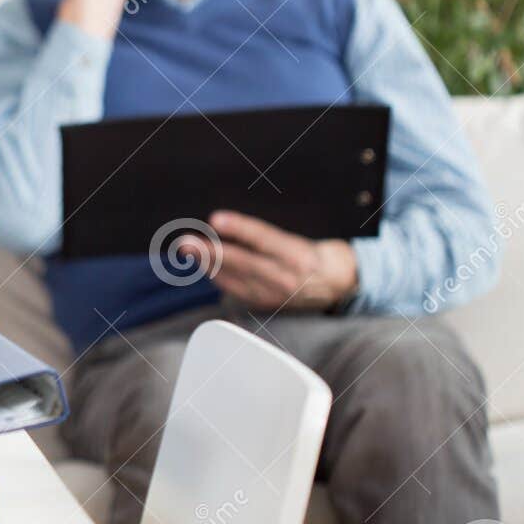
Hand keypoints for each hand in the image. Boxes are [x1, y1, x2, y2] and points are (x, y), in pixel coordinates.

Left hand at [177, 211, 357, 312]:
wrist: (337, 283)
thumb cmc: (311, 253)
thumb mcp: (295, 239)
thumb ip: (263, 237)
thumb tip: (224, 225)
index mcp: (299, 255)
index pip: (264, 238)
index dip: (239, 228)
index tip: (215, 219)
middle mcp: (287, 277)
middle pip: (244, 263)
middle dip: (212, 252)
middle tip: (187, 242)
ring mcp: (276, 294)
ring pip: (236, 279)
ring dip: (208, 264)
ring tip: (188, 250)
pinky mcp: (267, 305)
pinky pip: (236, 290)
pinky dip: (218, 276)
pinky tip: (204, 266)